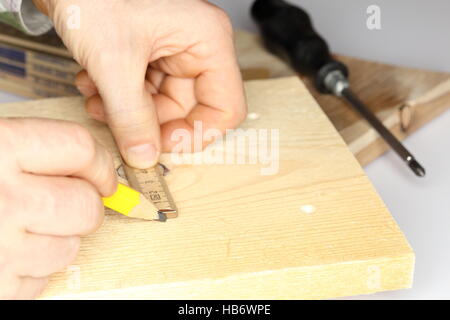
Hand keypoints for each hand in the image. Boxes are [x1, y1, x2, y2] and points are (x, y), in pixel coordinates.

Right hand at [0, 119, 116, 298]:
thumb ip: (26, 149)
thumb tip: (88, 163)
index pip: (79, 149)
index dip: (100, 163)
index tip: (102, 177)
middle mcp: (0, 199)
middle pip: (85, 206)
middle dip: (86, 206)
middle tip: (68, 204)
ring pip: (68, 248)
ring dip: (58, 240)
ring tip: (24, 230)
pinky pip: (40, 281)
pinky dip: (32, 271)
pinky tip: (6, 256)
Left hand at [34, 0, 246, 168]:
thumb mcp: (113, 60)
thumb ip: (130, 116)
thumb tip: (144, 157)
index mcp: (208, 41)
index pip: (226, 107)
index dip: (196, 134)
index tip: (161, 147)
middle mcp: (197, 48)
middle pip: (189, 110)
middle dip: (148, 122)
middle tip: (116, 123)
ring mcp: (174, 52)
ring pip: (161, 106)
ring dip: (126, 111)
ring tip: (95, 98)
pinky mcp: (152, 56)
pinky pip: (143, 93)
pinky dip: (117, 98)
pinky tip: (92, 84)